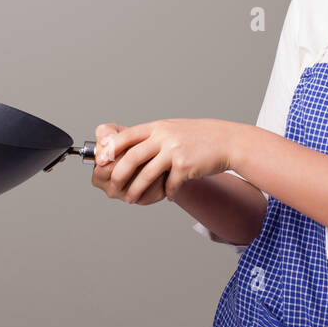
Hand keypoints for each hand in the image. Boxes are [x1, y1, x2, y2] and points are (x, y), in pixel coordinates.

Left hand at [96, 119, 236, 203]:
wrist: (226, 141)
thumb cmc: (198, 137)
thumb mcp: (172, 130)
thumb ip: (152, 137)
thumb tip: (127, 147)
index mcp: (157, 127)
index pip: (126, 136)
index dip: (110, 149)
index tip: (101, 161)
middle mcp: (163, 137)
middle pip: (132, 157)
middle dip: (119, 174)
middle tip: (113, 186)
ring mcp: (174, 151)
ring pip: (147, 174)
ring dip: (136, 190)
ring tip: (130, 199)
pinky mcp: (185, 166)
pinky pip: (169, 184)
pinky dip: (166, 193)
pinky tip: (167, 197)